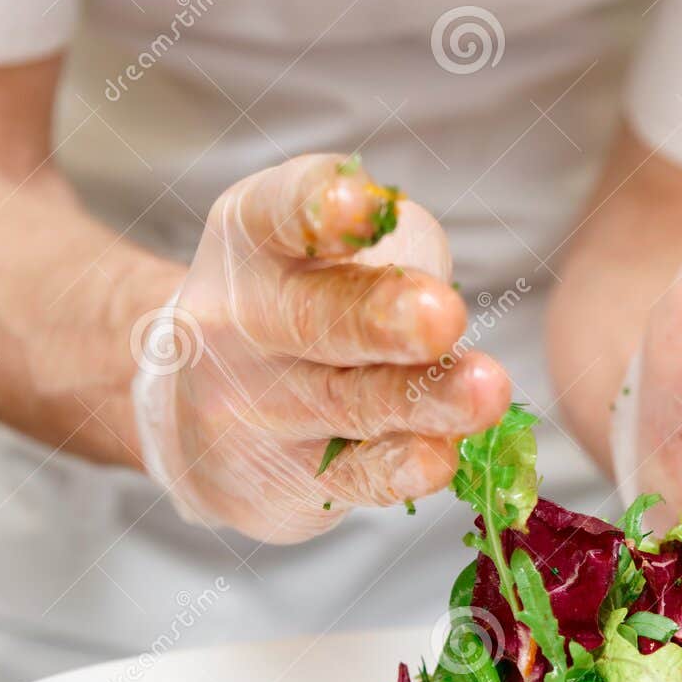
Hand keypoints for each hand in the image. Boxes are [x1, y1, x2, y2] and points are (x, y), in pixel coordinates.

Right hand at [133, 154, 510, 542]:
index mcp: (252, 239)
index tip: (360, 205)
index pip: (277, 213)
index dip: (319, 208)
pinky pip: (356, 474)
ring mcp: (258, 408)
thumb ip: (390, 253)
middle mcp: (241, 321)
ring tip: (483, 389)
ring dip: (425, 398)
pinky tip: (442, 456)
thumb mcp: (326, 250)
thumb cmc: (300, 304)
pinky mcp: (288, 477)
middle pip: (315, 318)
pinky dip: (404, 465)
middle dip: (383, 317)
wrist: (198, 411)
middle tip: (443, 314)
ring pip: (350, 402)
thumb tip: (445, 310)